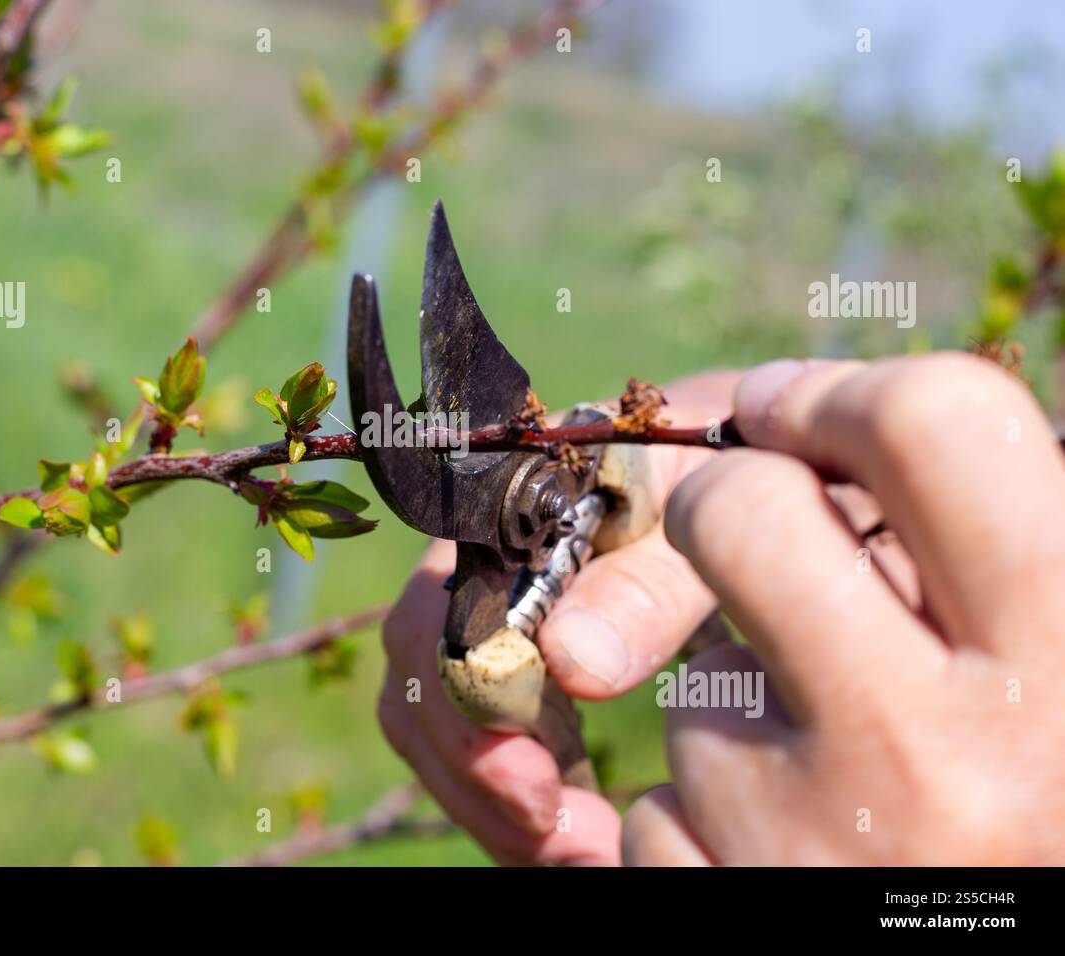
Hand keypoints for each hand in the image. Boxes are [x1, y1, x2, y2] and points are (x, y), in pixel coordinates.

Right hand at [377, 372, 739, 864]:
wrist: (736, 457)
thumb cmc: (718, 465)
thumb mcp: (702, 509)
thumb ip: (646, 581)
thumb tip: (571, 666)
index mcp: (493, 517)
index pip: (433, 622)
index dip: (467, 713)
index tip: (538, 789)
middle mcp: (462, 571)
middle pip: (418, 688)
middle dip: (478, 780)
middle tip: (571, 844)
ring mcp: (478, 623)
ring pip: (435, 730)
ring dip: (493, 805)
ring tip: (585, 854)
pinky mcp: (509, 671)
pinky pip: (476, 746)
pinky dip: (512, 802)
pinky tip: (577, 833)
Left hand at [624, 353, 1064, 863]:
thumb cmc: (1043, 808)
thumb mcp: (1059, 668)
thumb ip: (989, 561)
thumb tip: (805, 429)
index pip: (938, 421)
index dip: (843, 397)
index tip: (792, 414)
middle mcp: (954, 755)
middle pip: (742, 512)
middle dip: (721, 506)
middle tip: (744, 528)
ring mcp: (816, 845)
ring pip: (695, 685)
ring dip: (744, 715)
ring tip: (849, 794)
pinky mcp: (711, 909)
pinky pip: (656, 811)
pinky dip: (707, 826)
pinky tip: (796, 869)